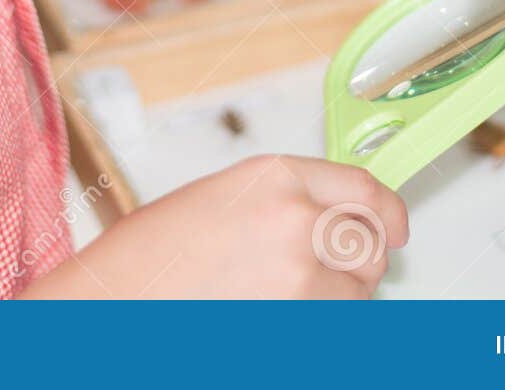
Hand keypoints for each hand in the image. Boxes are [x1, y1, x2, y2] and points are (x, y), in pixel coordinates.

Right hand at [22, 155, 406, 297]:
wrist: (108, 308)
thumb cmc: (144, 259)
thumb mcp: (218, 200)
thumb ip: (280, 202)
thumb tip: (326, 220)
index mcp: (274, 178)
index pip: (364, 189)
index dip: (388, 211)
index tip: (395, 225)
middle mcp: (295, 220)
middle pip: (372, 240)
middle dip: (365, 257)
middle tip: (344, 269)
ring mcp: (299, 278)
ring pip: (358, 291)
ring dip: (340, 296)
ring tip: (291, 297)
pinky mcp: (295, 326)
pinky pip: (331, 325)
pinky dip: (318, 324)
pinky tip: (275, 316)